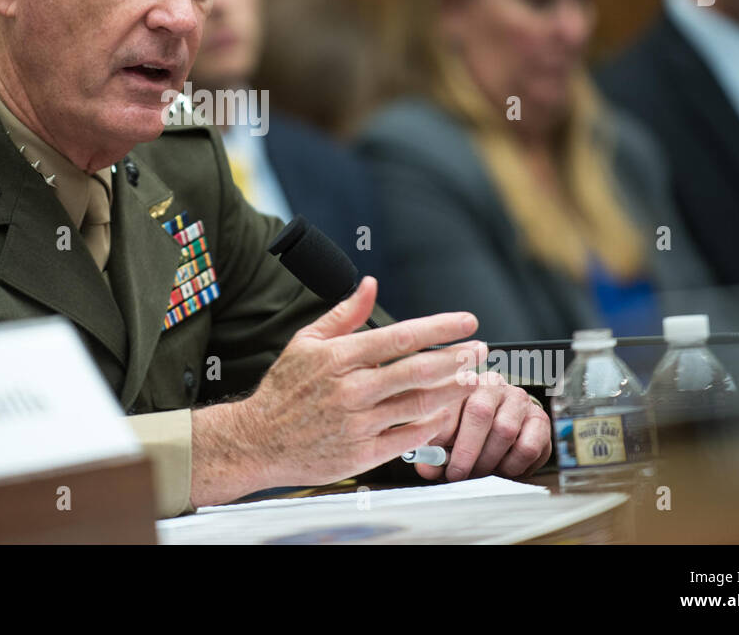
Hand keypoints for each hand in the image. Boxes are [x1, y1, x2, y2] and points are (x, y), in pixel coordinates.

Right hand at [232, 276, 489, 489]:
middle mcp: (351, 390)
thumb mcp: (306, 342)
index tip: (467, 321)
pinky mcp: (361, 454)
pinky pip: (408, 438)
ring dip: (453, 391)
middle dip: (457, 358)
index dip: (440, 328)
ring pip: (419, 404)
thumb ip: (344, 315)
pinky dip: (432, 425)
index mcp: (339, 357)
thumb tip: (369, 284)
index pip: (401, 336)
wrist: (257, 441)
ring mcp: (358, 423)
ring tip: (474, 379)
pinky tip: (446, 413)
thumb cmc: (284, 390)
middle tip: (481, 350)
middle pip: (418, 370)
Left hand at [412, 374, 550, 481]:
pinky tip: (503, 467)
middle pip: (480, 412)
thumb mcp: (446, 437)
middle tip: (457, 473)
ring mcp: (518, 398)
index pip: (450, 396)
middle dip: (466, 450)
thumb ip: (433, 451)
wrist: (508, 426)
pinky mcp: (540, 418)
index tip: (435, 454)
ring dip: (488, 460)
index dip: (441, 429)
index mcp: (463, 381)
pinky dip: (512, 466)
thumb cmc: (470, 430)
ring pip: (504, 431)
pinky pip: (527, 447)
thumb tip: (427, 467)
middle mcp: (492, 384)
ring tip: (478, 471)